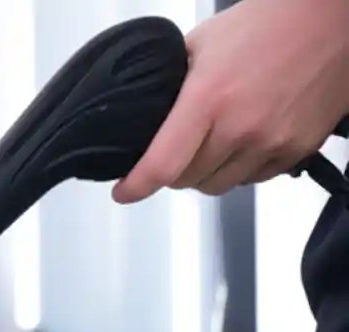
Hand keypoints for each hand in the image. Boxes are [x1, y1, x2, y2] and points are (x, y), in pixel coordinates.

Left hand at [114, 0, 348, 202]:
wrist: (332, 19)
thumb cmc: (271, 21)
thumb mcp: (202, 44)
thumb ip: (173, 82)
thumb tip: (149, 112)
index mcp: (208, 98)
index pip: (162, 165)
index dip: (136, 186)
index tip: (124, 191)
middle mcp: (241, 127)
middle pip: (188, 180)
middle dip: (173, 170)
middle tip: (173, 152)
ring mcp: (272, 141)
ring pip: (220, 185)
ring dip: (207, 172)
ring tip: (211, 142)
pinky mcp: (298, 149)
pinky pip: (255, 178)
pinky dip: (241, 168)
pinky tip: (243, 140)